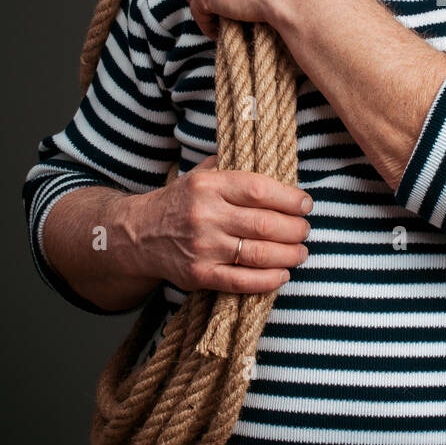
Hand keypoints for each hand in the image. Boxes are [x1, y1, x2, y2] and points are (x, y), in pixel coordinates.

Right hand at [126, 155, 313, 293]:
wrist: (139, 234)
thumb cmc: (181, 202)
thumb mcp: (201, 174)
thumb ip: (234, 166)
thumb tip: (277, 163)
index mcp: (208, 185)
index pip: (259, 190)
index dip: (290, 199)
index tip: (306, 204)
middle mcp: (205, 215)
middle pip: (265, 224)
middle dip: (295, 229)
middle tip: (305, 230)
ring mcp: (202, 248)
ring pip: (260, 254)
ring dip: (289, 255)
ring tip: (300, 252)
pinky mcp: (200, 275)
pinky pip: (242, 282)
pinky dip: (269, 280)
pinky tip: (282, 274)